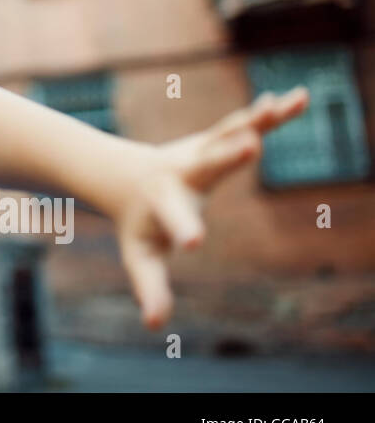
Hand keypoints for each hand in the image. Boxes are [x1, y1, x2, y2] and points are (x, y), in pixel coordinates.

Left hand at [113, 87, 309, 329]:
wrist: (125, 178)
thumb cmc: (138, 225)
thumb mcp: (140, 256)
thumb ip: (149, 287)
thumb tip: (154, 324)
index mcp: (165, 204)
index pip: (174, 220)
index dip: (183, 231)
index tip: (194, 244)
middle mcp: (184, 172)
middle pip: (207, 163)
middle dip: (227, 156)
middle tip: (250, 145)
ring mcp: (201, 152)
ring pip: (231, 132)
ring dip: (259, 120)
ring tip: (286, 105)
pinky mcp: (216, 139)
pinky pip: (247, 123)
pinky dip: (272, 113)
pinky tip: (297, 98)